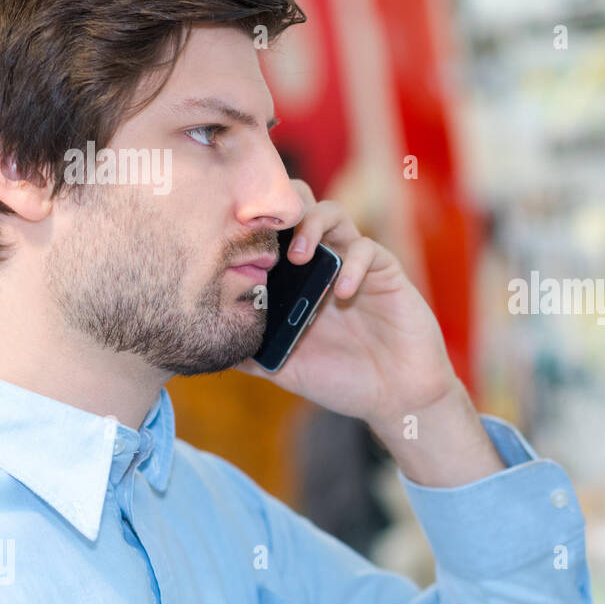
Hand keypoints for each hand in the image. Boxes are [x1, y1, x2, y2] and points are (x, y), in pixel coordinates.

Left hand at [237, 181, 503, 485]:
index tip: (229, 239)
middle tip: (264, 234)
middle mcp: (323, 264)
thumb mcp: (287, 369)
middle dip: (280, 210)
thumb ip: (252, 354)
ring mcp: (354, 264)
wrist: (397, 396)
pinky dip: (352, 264)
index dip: (251, 226)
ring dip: (311, 226)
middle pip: (298, 207)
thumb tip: (207, 344)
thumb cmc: (344, 380)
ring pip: (332, 213)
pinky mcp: (386, 271)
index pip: (269, 234)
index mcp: (296, 281)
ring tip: (298, 257)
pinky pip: (366, 248)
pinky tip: (343, 293)